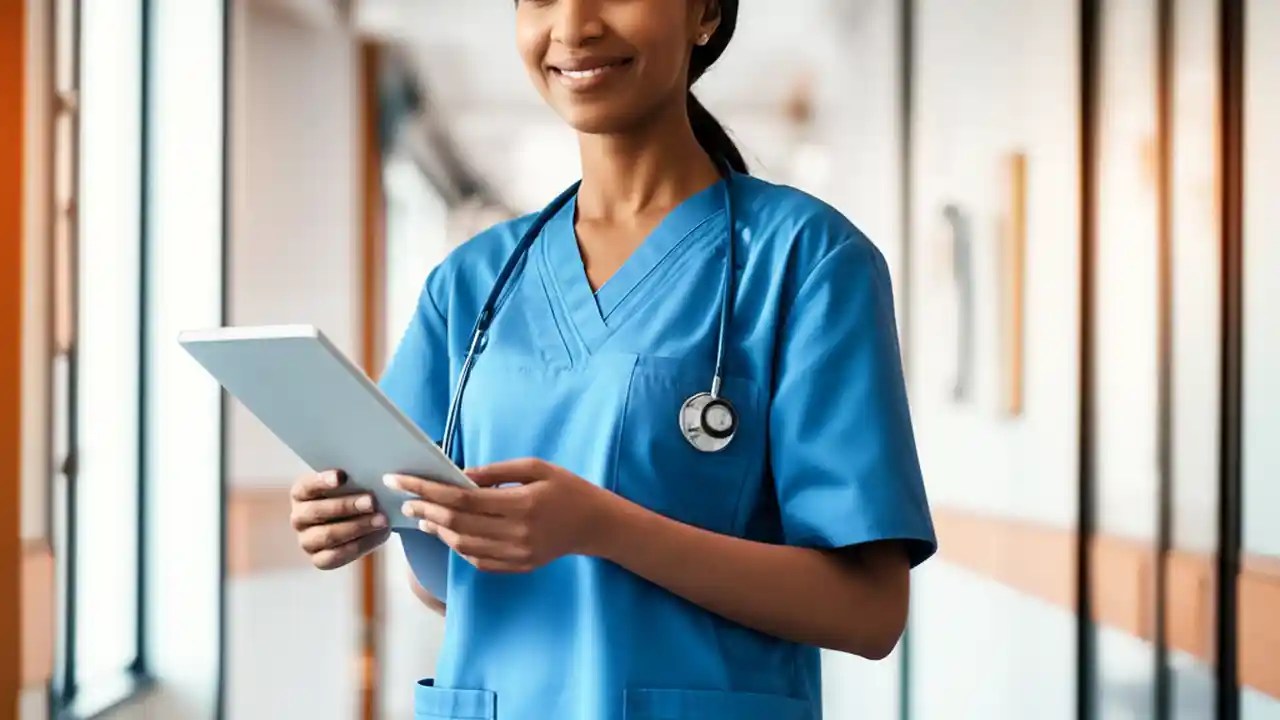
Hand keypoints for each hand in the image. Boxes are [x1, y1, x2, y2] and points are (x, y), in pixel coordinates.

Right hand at [290, 469, 389, 569]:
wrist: (362, 519)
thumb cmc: (355, 494)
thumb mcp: (353, 483)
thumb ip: (356, 479)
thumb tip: (372, 478)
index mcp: (301, 493)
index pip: (307, 486)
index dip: (322, 481)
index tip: (342, 476)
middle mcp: (299, 518)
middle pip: (316, 512)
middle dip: (346, 506)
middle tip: (371, 501)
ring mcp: (306, 540)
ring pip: (326, 535)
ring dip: (356, 527)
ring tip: (381, 520)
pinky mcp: (319, 559)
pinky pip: (335, 556)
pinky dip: (359, 545)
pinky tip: (378, 534)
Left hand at [384, 459, 615, 573]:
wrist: (596, 524)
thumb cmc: (566, 489)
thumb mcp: (536, 468)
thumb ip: (496, 472)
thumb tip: (458, 476)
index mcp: (521, 504)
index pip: (462, 499)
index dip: (427, 489)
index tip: (402, 480)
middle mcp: (517, 533)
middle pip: (457, 524)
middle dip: (425, 508)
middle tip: (404, 498)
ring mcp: (517, 554)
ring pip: (463, 545)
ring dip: (437, 529)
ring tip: (421, 515)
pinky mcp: (519, 566)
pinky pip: (478, 560)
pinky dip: (458, 546)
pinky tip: (448, 532)